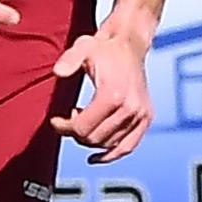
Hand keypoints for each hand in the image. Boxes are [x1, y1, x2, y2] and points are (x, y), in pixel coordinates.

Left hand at [51, 22, 154, 162]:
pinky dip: (112, 155)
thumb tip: (58, 72)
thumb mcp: (82, 48)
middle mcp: (130, 109)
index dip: (64, 127)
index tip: (55, 120)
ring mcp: (140, 115)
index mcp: (113, 95)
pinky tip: (95, 158)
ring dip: (90, 138)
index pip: (82, 128)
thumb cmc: (103, 47)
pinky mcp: (146, 118)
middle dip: (75, 133)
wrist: (129, 43)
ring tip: (82, 120)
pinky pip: (128, 146)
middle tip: (67, 120)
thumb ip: (69, 60)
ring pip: (108, 145)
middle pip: (93, 139)